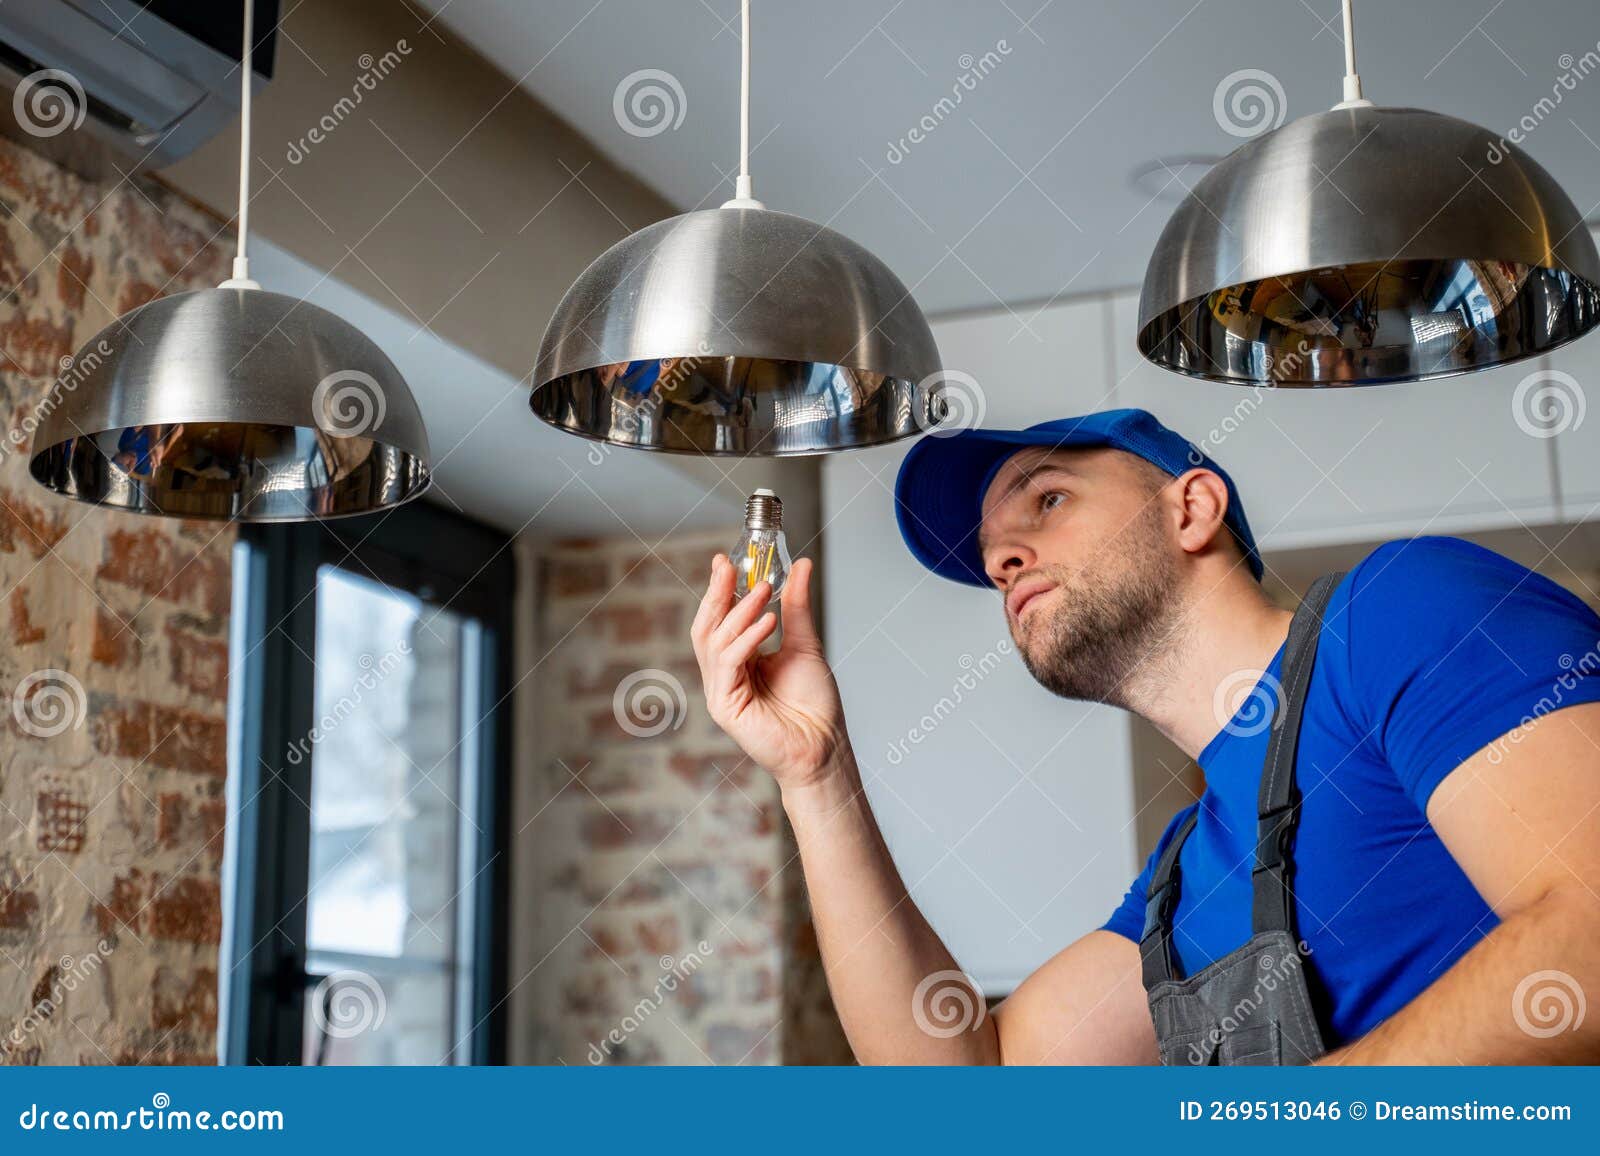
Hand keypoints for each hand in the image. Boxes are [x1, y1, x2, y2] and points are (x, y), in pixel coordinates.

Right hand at [690, 554, 848, 789]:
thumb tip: (800, 566)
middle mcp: (725, 674)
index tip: (726, 560)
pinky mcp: (725, 706)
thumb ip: (796, 607)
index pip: (720, 618)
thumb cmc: (814, 706)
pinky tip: (767, 622)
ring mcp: (721, 691)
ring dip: (737, 612)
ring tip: (763, 591)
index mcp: (739, 660)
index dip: (720, 589)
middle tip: (729, 567)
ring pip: (714, 642)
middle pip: (707, 627)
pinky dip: (746, 639)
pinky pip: (728, 664)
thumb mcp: (804, 644)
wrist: (824, 746)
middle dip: (717, 594)